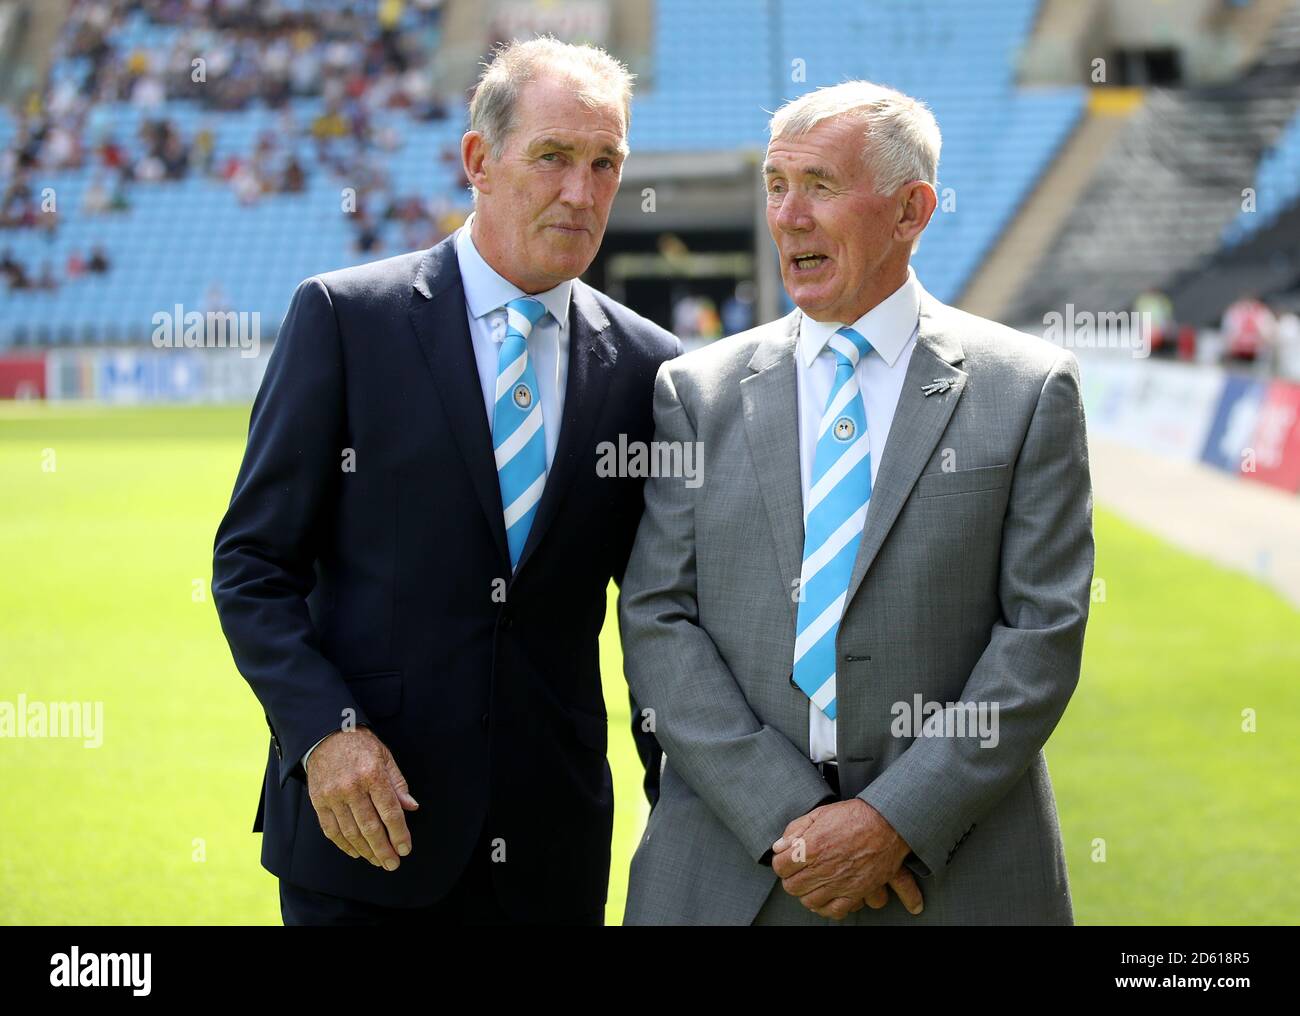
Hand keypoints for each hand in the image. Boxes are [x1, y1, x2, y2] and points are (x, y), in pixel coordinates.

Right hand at [305, 727, 418, 869]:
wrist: (325, 733)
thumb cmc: (360, 745)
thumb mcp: (385, 757)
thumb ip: (398, 783)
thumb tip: (412, 808)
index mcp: (372, 774)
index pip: (390, 811)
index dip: (399, 834)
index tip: (405, 849)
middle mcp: (352, 787)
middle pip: (370, 827)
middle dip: (383, 850)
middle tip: (392, 864)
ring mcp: (333, 795)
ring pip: (351, 832)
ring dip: (366, 851)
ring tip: (377, 861)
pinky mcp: (318, 801)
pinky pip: (331, 830)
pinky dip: (344, 845)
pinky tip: (356, 852)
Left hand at [770, 799, 922, 918]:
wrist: (887, 824)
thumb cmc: (854, 816)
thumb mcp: (820, 814)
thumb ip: (796, 830)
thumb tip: (778, 846)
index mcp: (812, 847)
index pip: (781, 866)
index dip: (781, 862)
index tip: (787, 859)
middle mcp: (823, 868)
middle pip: (792, 887)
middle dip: (791, 878)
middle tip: (798, 871)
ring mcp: (840, 882)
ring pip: (809, 901)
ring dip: (806, 893)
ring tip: (811, 882)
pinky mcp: (856, 892)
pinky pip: (834, 911)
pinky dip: (826, 907)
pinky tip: (825, 897)